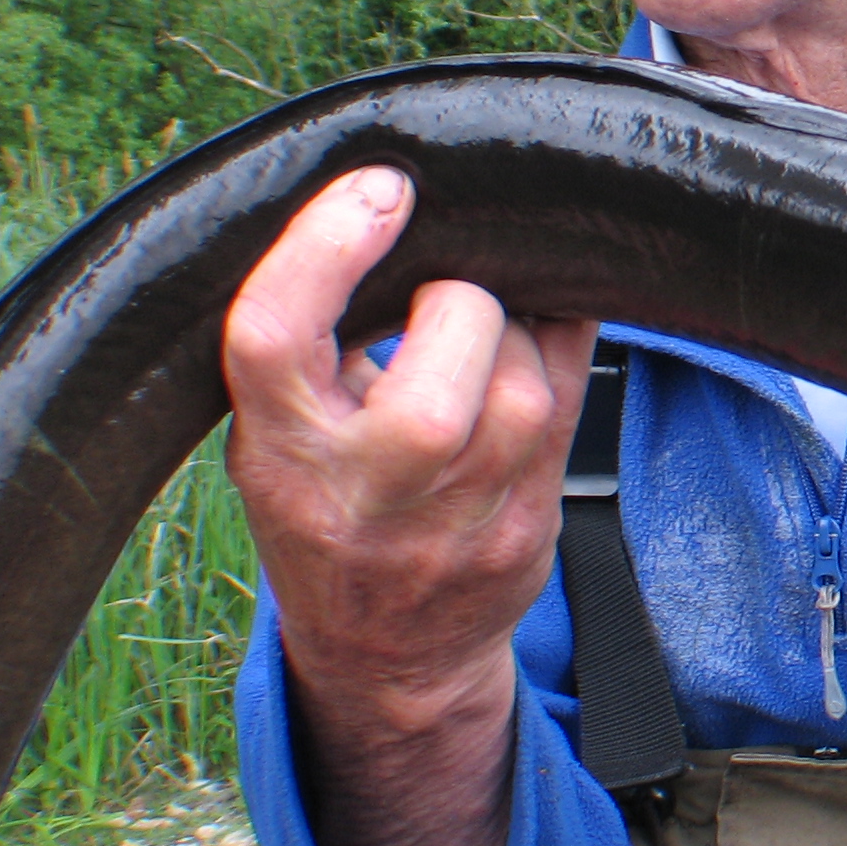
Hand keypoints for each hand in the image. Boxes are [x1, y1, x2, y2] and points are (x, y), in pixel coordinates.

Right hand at [222, 166, 597, 845]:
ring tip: (473, 335)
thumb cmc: (327, 511)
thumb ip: (308, 342)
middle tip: (429, 300)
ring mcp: (464, 507)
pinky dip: (556, 338)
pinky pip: (572, 381)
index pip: (278, 329)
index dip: (326, 244)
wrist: (393, 657)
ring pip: (526, 351)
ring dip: (509, 320)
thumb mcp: (274, 435)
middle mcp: (371, 483)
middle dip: (454, 287)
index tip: (377, 189)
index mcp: (279, 451)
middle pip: (450, 320)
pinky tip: (528, 339)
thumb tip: (393, 201)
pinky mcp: (534, 515)